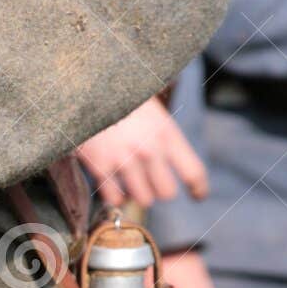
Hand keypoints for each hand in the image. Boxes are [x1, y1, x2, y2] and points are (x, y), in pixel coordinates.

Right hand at [75, 96, 207, 209]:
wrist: (87, 88)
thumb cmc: (121, 97)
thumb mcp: (152, 110)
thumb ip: (163, 136)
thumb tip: (167, 163)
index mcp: (167, 134)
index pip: (193, 172)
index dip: (198, 188)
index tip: (198, 196)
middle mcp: (150, 151)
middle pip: (167, 192)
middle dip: (159, 189)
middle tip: (151, 182)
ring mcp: (125, 161)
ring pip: (143, 199)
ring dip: (137, 193)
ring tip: (129, 181)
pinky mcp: (101, 168)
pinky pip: (115, 199)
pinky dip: (115, 196)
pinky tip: (112, 184)